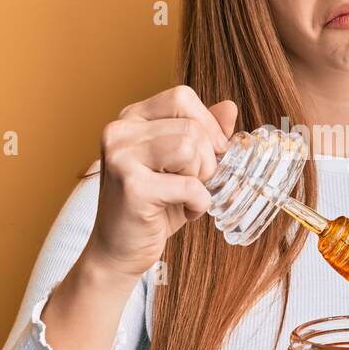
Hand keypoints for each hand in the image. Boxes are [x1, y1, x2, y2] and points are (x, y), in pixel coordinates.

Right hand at [82, 85, 238, 279]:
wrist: (118, 252)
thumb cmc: (153, 207)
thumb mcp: (182, 165)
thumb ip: (203, 133)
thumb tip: (230, 108)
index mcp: (130, 119)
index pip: (182, 97)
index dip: (208, 124)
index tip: (215, 151)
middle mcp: (120, 132)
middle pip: (191, 126)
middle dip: (207, 159)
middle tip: (195, 183)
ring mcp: (122, 157)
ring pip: (190, 148)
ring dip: (201, 178)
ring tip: (187, 195)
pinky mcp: (133, 187)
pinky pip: (190, 185)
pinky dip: (199, 203)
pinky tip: (185, 212)